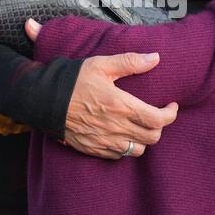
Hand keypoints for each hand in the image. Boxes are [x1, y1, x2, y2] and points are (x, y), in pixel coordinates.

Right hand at [25, 16, 177, 159]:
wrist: (43, 100)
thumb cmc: (73, 80)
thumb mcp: (101, 65)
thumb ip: (130, 62)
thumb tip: (155, 58)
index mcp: (121, 106)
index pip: (158, 119)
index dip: (170, 115)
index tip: (171, 106)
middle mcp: (116, 127)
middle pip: (152, 137)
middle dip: (159, 126)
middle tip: (157, 114)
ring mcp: (105, 141)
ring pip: (137, 150)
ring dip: (143, 139)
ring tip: (140, 125)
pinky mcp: (94, 149)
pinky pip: (119, 156)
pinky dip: (126, 147)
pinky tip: (122, 134)